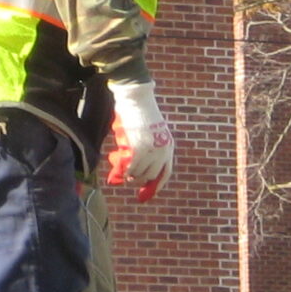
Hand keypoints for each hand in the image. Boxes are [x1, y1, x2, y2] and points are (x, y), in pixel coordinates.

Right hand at [104, 79, 174, 200]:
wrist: (137, 98)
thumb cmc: (140, 111)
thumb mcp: (150, 130)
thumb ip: (149, 145)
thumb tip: (136, 164)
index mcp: (168, 145)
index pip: (165, 172)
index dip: (156, 185)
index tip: (148, 193)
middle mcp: (163, 150)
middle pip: (151, 175)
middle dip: (139, 180)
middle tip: (129, 177)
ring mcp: (152, 150)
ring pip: (140, 173)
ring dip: (131, 175)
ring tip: (124, 171)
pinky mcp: (140, 149)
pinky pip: (132, 168)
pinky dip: (126, 171)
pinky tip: (122, 169)